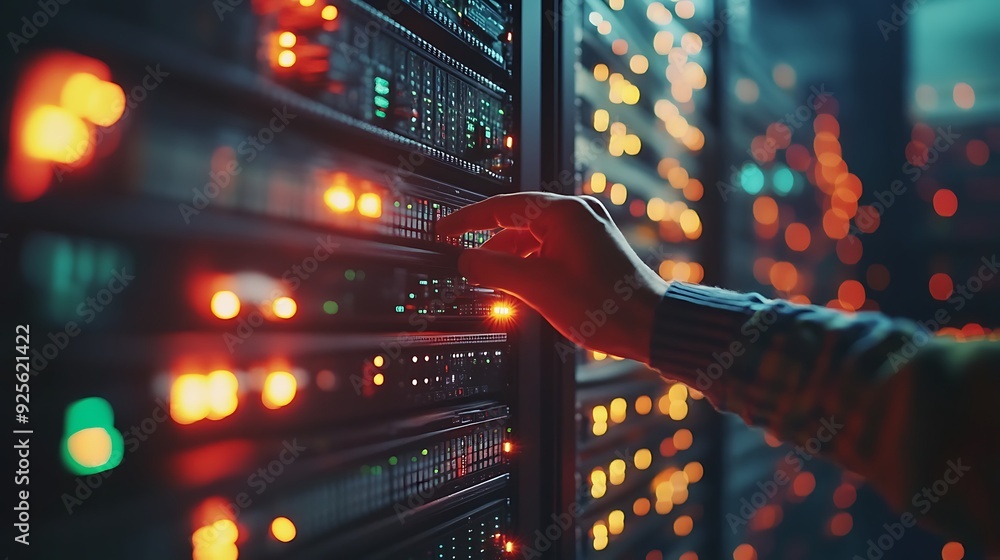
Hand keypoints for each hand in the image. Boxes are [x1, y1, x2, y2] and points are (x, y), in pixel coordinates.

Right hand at [436, 193, 669, 362]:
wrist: (648, 324)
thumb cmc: (604, 305)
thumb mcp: (537, 287)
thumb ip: (494, 270)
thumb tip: (466, 261)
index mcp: (562, 213)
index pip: (500, 207)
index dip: (466, 220)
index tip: (444, 230)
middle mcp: (576, 213)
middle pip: (516, 221)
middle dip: (489, 244)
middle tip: (463, 262)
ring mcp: (586, 229)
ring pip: (532, 238)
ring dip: (509, 258)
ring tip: (490, 282)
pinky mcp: (591, 247)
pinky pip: (548, 248)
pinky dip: (529, 264)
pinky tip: (518, 286)